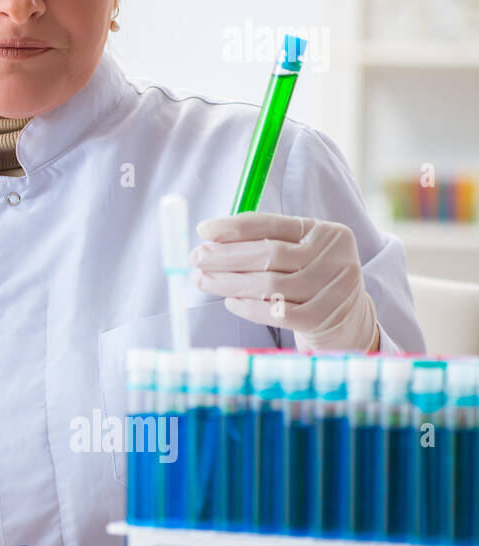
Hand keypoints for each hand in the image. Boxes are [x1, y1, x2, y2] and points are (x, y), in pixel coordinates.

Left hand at [190, 211, 379, 352]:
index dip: (235, 227)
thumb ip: (266, 241)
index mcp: (326, 232)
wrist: (349, 322)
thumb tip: (212, 239)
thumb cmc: (311, 281)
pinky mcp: (324, 318)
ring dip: (229, 283)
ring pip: (269, 284)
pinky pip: (276, 313)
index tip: (204, 230)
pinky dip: (248, 307)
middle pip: (269, 254)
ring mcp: (334, 289)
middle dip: (226, 256)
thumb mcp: (300, 253)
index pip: (273, 224)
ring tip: (203, 280)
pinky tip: (230, 302)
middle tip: (195, 258)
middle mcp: (335, 257)